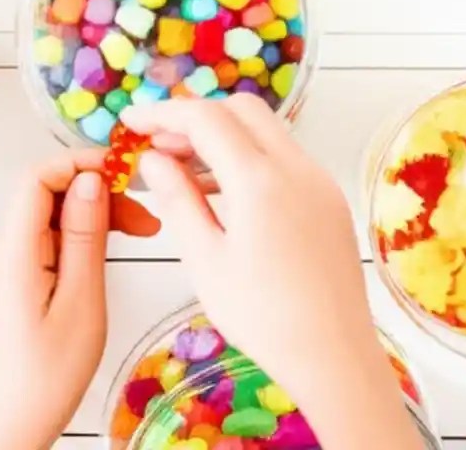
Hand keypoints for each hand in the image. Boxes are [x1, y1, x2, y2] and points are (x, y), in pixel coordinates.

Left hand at [0, 150, 159, 449]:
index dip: (78, 164)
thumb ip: (86, 237)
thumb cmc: (52, 372)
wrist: (24, 417)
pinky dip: (91, 231)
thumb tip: (91, 181)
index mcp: (17, 253)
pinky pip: (58, 235)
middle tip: (144, 209)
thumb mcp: (82, 301)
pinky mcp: (30, 276)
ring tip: (144, 229)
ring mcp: (20, 262)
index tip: (123, 171)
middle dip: (97, 187)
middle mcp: (12, 250)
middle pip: (49, 191)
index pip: (37, 179)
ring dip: (99, 210)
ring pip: (58, 212)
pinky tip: (119, 243)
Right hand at [122, 97, 423, 449]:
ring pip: (267, 132)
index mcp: (260, 180)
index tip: (131, 121)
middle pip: (241, 110)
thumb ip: (177, 200)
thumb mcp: (206, 260)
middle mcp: (297, 168)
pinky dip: (249, 157)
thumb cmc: (264, 317)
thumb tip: (153, 158)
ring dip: (224, 136)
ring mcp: (319, 181)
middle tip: (157, 142)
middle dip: (195, 117)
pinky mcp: (330, 199)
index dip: (162, 112)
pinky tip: (223, 190)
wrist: (334, 354)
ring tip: (181, 168)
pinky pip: (285, 158)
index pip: (205, 119)